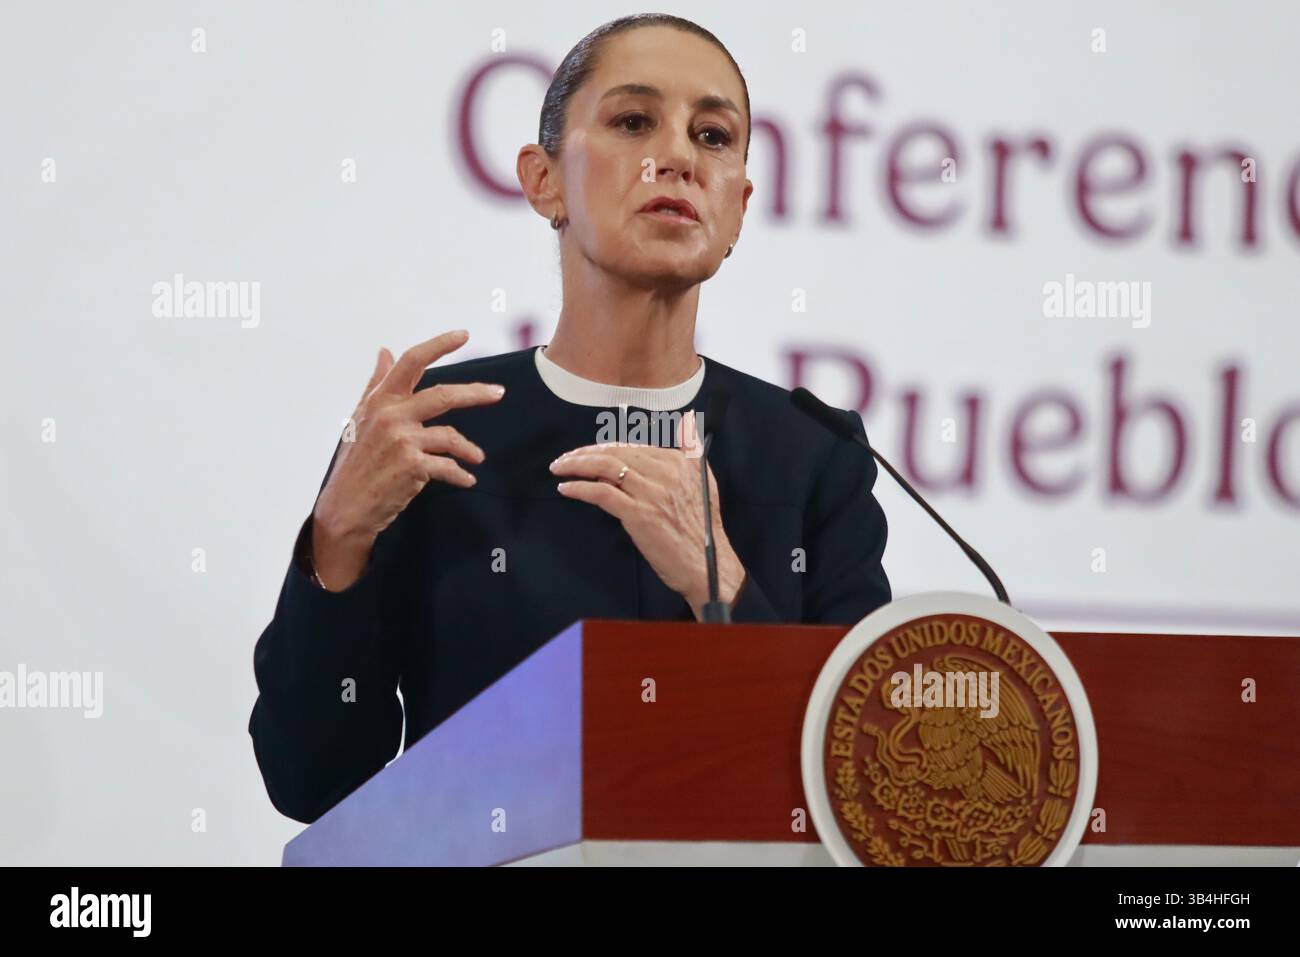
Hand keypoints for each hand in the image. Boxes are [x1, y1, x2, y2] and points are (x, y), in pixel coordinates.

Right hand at [310, 329, 504, 589]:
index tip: (463, 334)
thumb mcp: (360, 418)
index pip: (411, 362)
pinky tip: (466, 480)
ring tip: (477, 458)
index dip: (438, 345)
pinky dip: (460, 474)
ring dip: (468, 449)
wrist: (345, 508)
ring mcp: (401, 441)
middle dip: (476, 393)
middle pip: (444, 395)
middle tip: (499, 393)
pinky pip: (447, 466)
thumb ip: (376, 384)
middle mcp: (390, 416)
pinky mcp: (412, 466)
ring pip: (450, 436)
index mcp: (380, 400)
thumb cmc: (355, 463)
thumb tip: (385, 351)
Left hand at [549, 410, 745, 619]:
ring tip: (559, 468)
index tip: (588, 454)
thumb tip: (684, 427)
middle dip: (585, 452)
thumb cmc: (702, 530)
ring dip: (576, 465)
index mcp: (679, 462)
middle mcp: (666, 472)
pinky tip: (566, 489)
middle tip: (565, 459)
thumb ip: (692, 453)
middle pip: (615, 452)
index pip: (632, 446)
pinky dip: (580, 488)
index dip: (605, 448)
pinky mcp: (639, 514)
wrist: (706, 565)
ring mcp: (652, 493)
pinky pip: (602, 493)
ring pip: (606, 467)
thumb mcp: (704, 482)